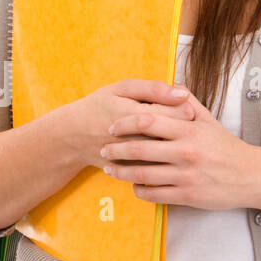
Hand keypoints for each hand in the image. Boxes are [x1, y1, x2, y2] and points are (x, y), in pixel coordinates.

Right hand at [58, 79, 197, 172]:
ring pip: (171, 155)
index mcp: (137, 114)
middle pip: (179, 136)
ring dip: (177, 146)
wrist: (72, 136)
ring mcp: (135, 159)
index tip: (183, 107)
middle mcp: (139, 139)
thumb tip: (183, 93)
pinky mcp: (133, 171)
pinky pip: (158, 169)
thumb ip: (154, 89)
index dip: (188, 108)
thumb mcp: (122, 89)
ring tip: (171, 138)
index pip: (181, 112)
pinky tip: (161, 151)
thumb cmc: (99, 106)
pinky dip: (164, 160)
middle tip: (181, 123)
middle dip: (185, 129)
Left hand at [99, 83, 257, 209]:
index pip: (148, 120)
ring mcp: (186, 175)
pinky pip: (154, 194)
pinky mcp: (187, 195)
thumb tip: (171, 84)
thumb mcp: (210, 120)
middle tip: (103, 149)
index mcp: (189, 130)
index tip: (112, 127)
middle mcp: (186, 151)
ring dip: (121, 172)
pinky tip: (133, 185)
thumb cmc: (226, 146)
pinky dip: (139, 190)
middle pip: (140, 148)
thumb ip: (188, 102)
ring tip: (109, 169)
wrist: (251, 176)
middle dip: (116, 149)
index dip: (125, 123)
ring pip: (143, 174)